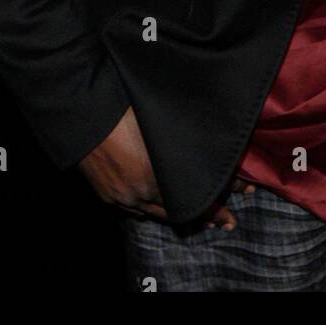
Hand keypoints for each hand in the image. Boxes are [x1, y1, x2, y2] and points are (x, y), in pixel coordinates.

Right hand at [77, 105, 254, 228]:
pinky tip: (159, 208)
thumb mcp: (160, 116)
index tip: (246, 189)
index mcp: (158, 172)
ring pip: (158, 214)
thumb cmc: (120, 104)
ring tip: (201, 220)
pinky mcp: (107, 195)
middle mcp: (142, 191)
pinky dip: (151, 210)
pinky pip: (134, 211)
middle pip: (183, 210)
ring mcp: (122, 197)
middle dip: (208, 213)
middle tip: (228, 219)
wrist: (79, 112)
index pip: (201, 190)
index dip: (226, 189)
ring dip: (178, 214)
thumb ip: (185, 131)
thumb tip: (210, 130)